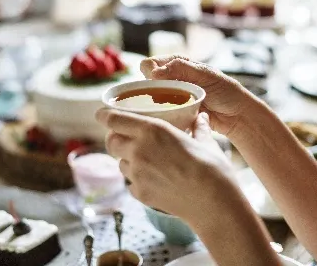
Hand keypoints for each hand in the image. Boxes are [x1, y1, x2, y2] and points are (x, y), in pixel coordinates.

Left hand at [99, 109, 235, 222]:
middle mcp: (139, 149)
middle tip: (126, 137)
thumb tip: (201, 117)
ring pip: (119, 162)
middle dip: (115, 138)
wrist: (213, 203)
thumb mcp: (205, 141)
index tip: (102, 114)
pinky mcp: (139, 193)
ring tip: (146, 160)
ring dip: (127, 159)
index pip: (114, 119)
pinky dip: (137, 179)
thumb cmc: (212, 168)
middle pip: (111, 141)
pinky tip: (154, 179)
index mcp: (152, 129)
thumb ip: (199, 127)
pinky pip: (130, 182)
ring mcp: (137, 173)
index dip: (105, 115)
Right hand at [140, 55, 256, 135]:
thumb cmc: (225, 91)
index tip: (159, 84)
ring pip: (149, 99)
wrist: (236, 115)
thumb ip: (181, 69)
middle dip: (151, 91)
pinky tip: (171, 117)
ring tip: (172, 109)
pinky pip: (158, 113)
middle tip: (167, 99)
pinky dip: (161, 115)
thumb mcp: (205, 76)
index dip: (150, 74)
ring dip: (155, 104)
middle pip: (145, 82)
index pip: (149, 64)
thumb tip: (154, 72)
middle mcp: (171, 78)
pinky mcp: (173, 112)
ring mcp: (171, 96)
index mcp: (177, 63)